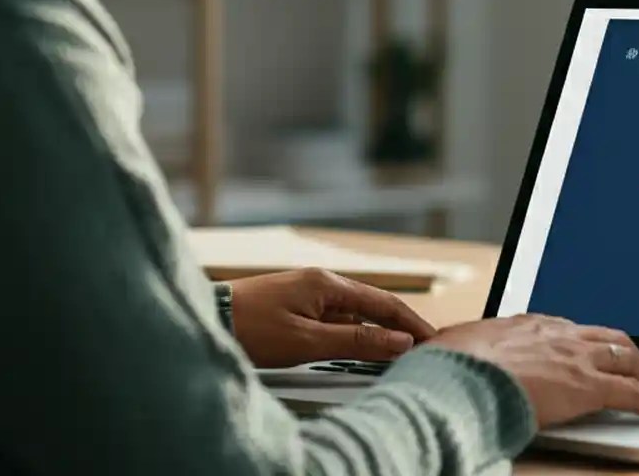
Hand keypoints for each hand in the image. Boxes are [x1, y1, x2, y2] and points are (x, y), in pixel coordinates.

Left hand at [228, 268, 435, 367]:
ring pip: (352, 314)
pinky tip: (357, 350)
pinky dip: (351, 334)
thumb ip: (357, 340)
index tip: (433, 340)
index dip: (411, 324)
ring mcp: (307, 293)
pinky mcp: (294, 305)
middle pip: (372, 306)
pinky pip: (334, 318)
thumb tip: (398, 341)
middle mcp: (321, 282)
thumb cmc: (251, 328)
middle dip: (398, 328)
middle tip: (421, 349)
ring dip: (374, 333)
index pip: (384, 303)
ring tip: (394, 356)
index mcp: (328, 284)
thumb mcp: (308, 341)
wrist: (205, 320)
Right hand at [427, 314, 638, 426]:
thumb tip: (433, 355)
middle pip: (602, 334)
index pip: (562, 328)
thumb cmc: (446, 370)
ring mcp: (574, 356)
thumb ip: (453, 351)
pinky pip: (635, 393)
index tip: (583, 352)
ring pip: (626, 354)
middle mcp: (554, 332)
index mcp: (522, 323)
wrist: (459, 379)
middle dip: (621, 351)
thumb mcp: (446, 351)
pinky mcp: (589, 385)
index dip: (578, 342)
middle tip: (633, 369)